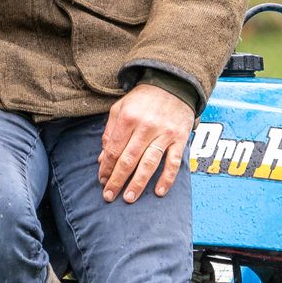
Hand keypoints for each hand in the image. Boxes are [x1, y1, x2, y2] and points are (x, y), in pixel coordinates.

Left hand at [99, 80, 194, 202]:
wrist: (172, 84)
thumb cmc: (143, 99)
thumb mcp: (120, 108)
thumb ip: (110, 132)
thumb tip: (103, 159)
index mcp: (128, 118)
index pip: (114, 149)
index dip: (106, 167)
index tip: (102, 180)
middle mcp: (146, 126)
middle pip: (128, 159)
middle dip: (117, 180)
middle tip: (109, 196)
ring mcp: (164, 133)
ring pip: (149, 163)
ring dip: (138, 183)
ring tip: (128, 198)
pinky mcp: (180, 138)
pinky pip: (173, 162)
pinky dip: (167, 178)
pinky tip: (159, 192)